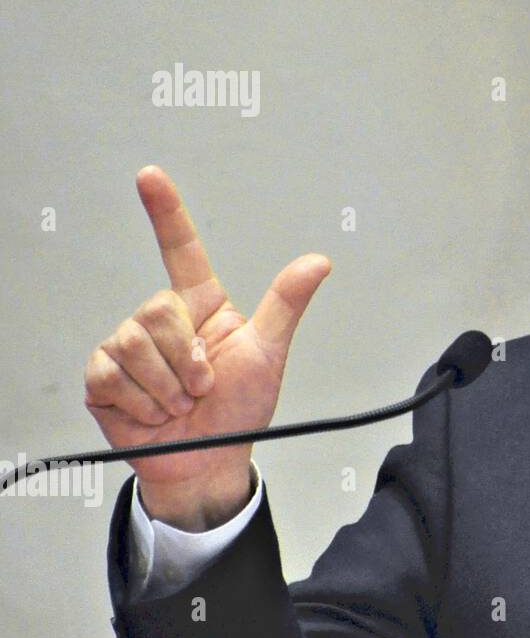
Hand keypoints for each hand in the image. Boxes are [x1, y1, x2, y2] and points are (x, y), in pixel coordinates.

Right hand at [84, 166, 329, 529]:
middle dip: (189, 357)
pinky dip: (143, 403)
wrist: (208, 462)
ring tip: (182, 403)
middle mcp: (163, 320)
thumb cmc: (239, 409)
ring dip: (169, 385)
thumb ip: (286, 304)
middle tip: (203, 386)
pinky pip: (114, 376)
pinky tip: (154, 414)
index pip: (181, 250)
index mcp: (202, 306)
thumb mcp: (268, 354)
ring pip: (137, 343)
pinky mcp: (103, 377)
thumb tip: (318, 261)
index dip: (166, 212)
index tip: (150, 176)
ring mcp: (129, 346)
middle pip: (161, 309)